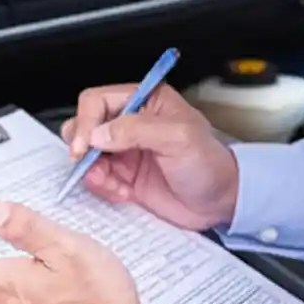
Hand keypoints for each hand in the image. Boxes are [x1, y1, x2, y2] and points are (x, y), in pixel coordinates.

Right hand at [62, 83, 238, 230]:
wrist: (220, 202)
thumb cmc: (210, 164)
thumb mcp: (179, 138)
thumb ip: (136, 130)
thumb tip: (98, 133)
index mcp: (145, 101)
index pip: (98, 100)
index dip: (87, 121)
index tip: (85, 144)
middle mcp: (130, 124)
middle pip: (85, 126)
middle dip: (82, 146)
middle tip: (89, 163)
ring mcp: (124, 152)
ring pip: (85, 155)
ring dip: (92, 171)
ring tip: (113, 183)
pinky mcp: (123, 177)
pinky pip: (97, 179)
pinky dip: (103, 188)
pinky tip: (123, 193)